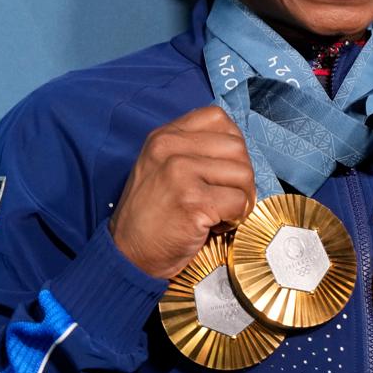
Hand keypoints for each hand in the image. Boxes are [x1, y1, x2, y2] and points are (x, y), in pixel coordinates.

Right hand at [109, 106, 255, 278]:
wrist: (128, 254)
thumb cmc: (152, 215)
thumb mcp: (160, 167)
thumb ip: (190, 149)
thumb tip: (236, 146)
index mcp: (163, 136)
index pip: (217, 118)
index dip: (231, 144)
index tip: (224, 169)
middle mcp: (170, 148)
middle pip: (237, 146)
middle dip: (240, 176)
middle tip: (225, 197)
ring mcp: (181, 173)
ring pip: (244, 173)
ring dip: (241, 197)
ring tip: (220, 211)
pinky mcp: (193, 201)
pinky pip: (240, 202)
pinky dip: (235, 218)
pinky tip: (215, 225)